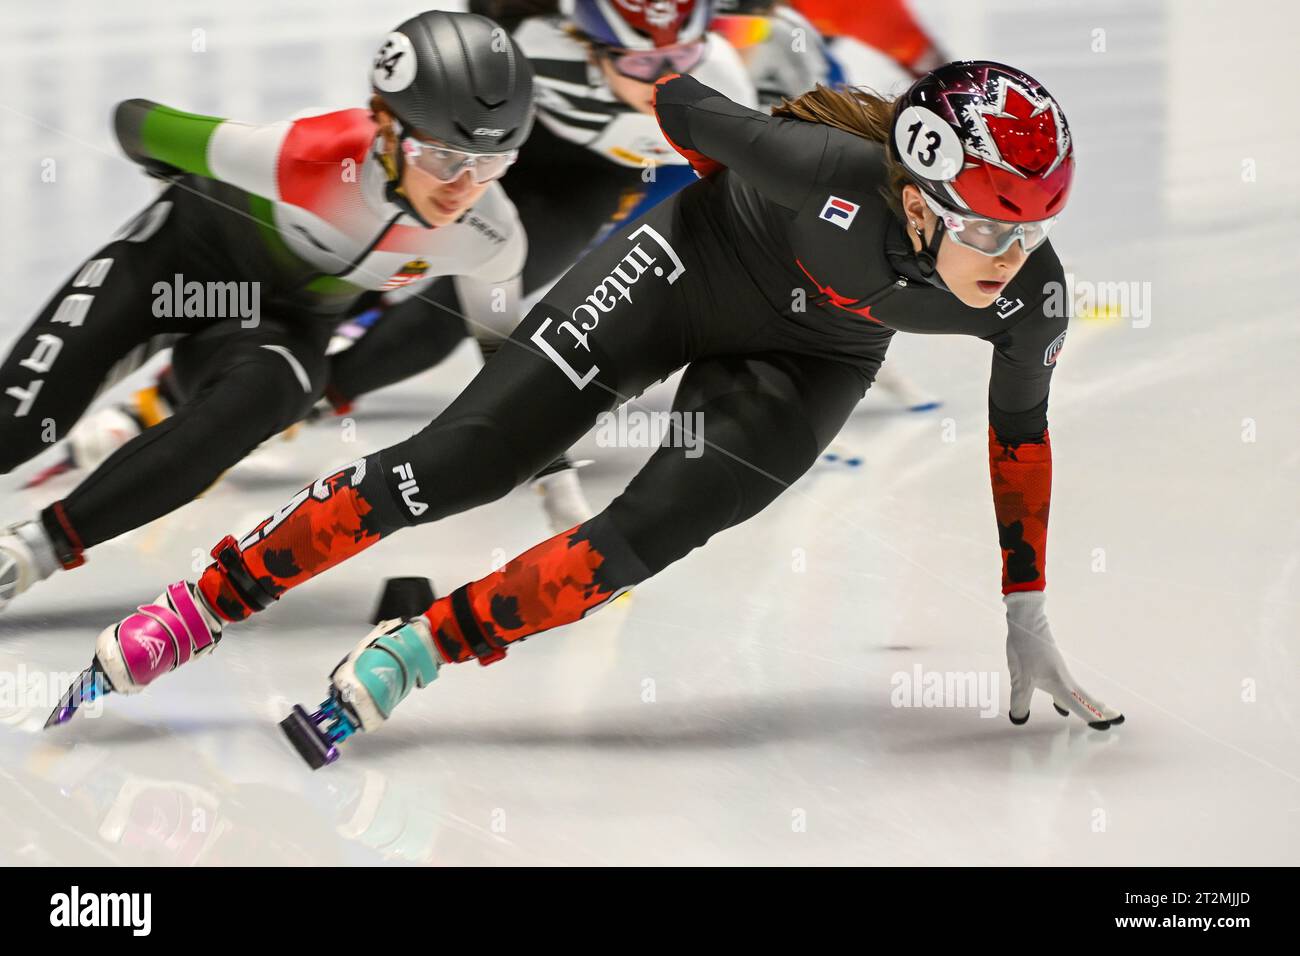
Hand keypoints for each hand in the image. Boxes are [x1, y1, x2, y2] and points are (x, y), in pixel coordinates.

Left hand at [1004, 591, 1123, 728]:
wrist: (1027, 621)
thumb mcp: (1020, 679)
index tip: (1109, 726)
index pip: (1081, 706)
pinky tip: (1059, 706)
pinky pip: (1065, 689)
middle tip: (1117, 719)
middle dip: (1099, 711)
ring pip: (1076, 694)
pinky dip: (1067, 700)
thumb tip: (1020, 719)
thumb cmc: (1025, 649)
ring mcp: (1059, 672)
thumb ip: (1020, 701)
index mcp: (1060, 685)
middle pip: (1086, 699)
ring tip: (1092, 716)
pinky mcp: (1052, 667)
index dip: (1093, 718)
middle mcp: (1064, 680)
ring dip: (1086, 705)